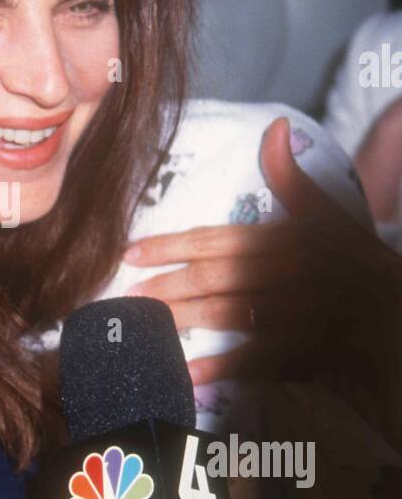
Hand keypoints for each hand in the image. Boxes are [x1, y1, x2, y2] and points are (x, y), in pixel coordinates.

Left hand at [123, 117, 401, 418]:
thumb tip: (275, 126)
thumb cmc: (360, 266)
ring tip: (143, 327)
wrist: (394, 322)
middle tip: (124, 295)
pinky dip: (220, 366)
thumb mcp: (330, 216)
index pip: (218, 238)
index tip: (131, 253)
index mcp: (285, 237)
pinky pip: (253, 360)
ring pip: (227, 314)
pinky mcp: (301, 354)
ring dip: (181, 320)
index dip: (171, 244)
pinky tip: (187, 373)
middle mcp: (284, 271)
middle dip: (165, 286)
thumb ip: (293, 178)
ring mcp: (292, 314)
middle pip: (213, 276)